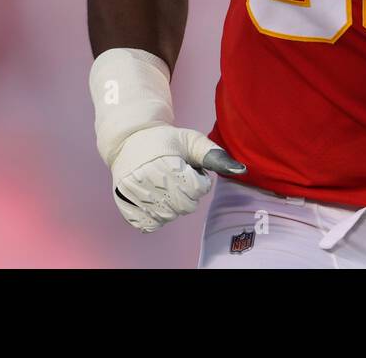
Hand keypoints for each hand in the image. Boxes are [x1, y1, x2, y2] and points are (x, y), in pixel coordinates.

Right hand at [109, 124, 246, 232]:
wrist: (130, 140)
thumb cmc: (168, 141)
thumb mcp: (193, 141)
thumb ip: (216, 156)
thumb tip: (242, 170)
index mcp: (165, 161)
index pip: (196, 189)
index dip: (199, 180)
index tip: (189, 168)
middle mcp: (145, 177)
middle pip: (184, 206)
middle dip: (189, 195)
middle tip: (179, 177)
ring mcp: (132, 192)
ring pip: (168, 217)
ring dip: (173, 206)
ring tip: (166, 185)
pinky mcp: (123, 204)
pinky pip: (149, 225)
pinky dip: (158, 217)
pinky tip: (157, 199)